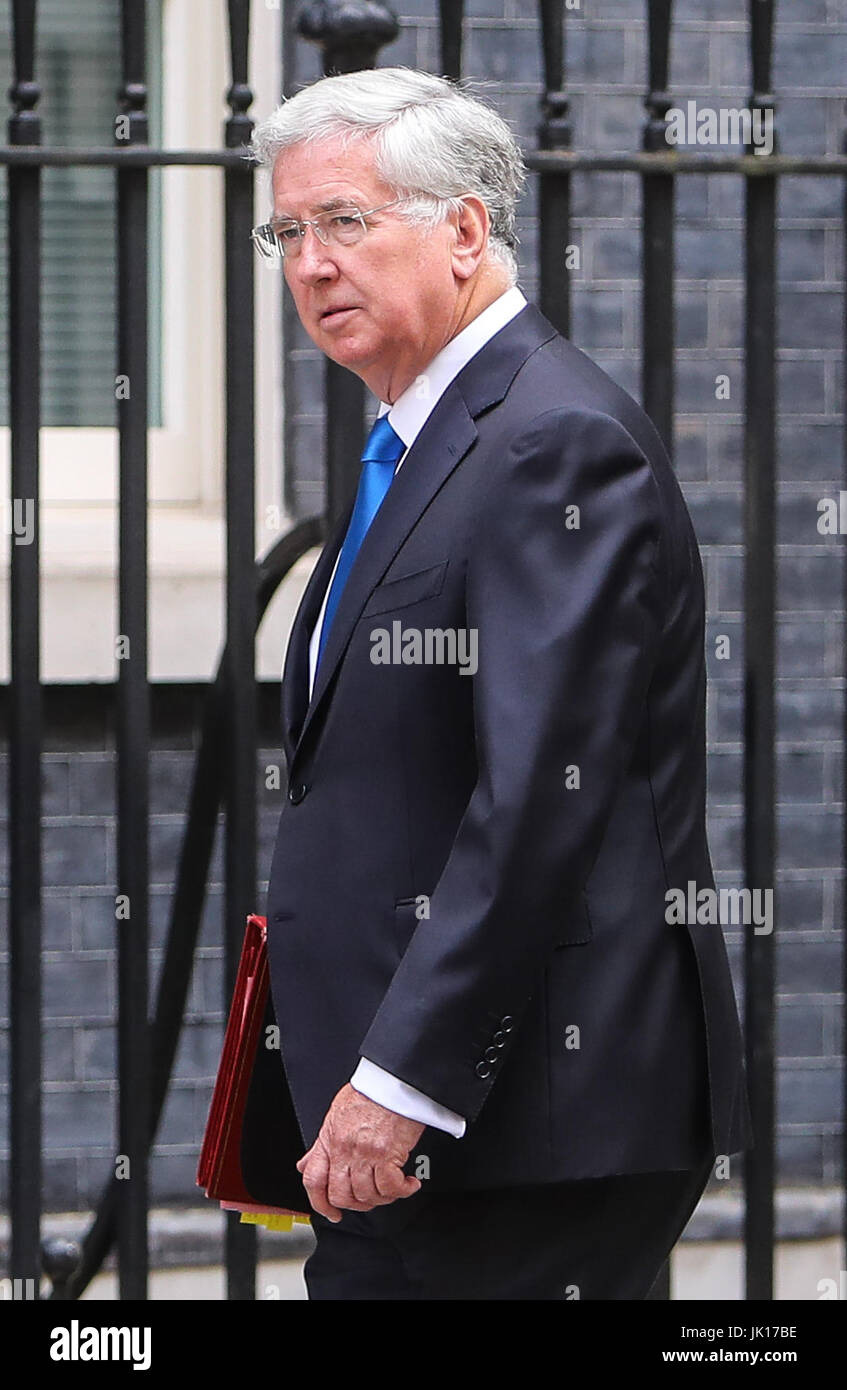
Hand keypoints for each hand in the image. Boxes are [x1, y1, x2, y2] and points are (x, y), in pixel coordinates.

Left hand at [296, 1083, 424, 1221]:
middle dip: (356, 1204)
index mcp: (329, 1140)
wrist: (392, 1078)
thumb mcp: (335, 1115)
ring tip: (393, 1188)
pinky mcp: (387, 1153)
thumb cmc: (369, 1092)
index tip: (331, 1212)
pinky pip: (391, 1186)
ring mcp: (364, 1153)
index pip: (313, 1179)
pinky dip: (402, 1190)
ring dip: (382, 1198)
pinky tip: (408, 1183)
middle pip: (341, 1194)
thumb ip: (321, 1145)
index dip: (319, 1203)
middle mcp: (344, 1149)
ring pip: (366, 1195)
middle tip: (370, 1199)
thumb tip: (306, 1163)